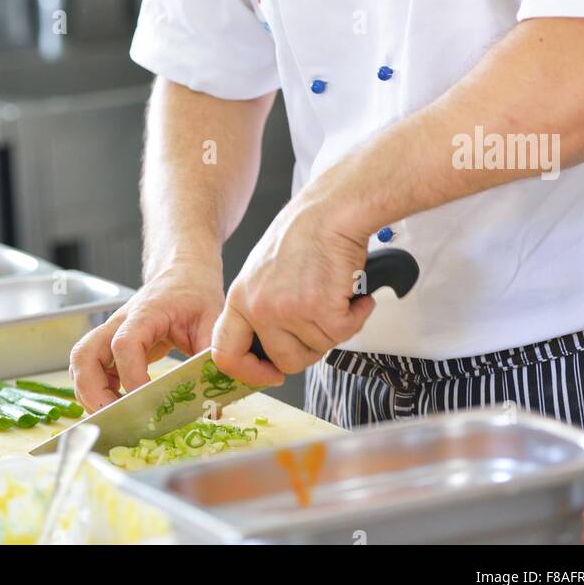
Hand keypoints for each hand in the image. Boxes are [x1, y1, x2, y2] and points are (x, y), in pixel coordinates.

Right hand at [70, 259, 224, 411]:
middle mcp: (119, 322)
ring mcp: (110, 333)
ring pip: (80, 362)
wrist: (183, 275)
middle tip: (115, 415)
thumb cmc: (194, 294)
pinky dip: (93, 389)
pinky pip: (88, 368)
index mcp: (146, 313)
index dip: (130, 375)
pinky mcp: (110, 345)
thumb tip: (213, 409)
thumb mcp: (211, 320)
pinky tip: (116, 402)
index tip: (146, 400)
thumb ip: (211, 359)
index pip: (124, 343)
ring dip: (88, 392)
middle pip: (85, 353)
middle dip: (92, 390)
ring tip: (113, 414)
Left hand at [211, 174, 374, 385]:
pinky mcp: (323, 309)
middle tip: (320, 320)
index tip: (270, 374)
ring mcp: (290, 311)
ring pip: (319, 348)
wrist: (331, 210)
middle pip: (285, 362)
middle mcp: (260, 308)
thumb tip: (268, 353)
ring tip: (333, 293)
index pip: (227, 354)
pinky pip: (346, 333)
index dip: (250, 373)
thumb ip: (259, 310)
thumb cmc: (303, 235)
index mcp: (240, 298)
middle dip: (309, 348)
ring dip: (334, 327)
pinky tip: (352, 294)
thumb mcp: (262, 274)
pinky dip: (357, 316)